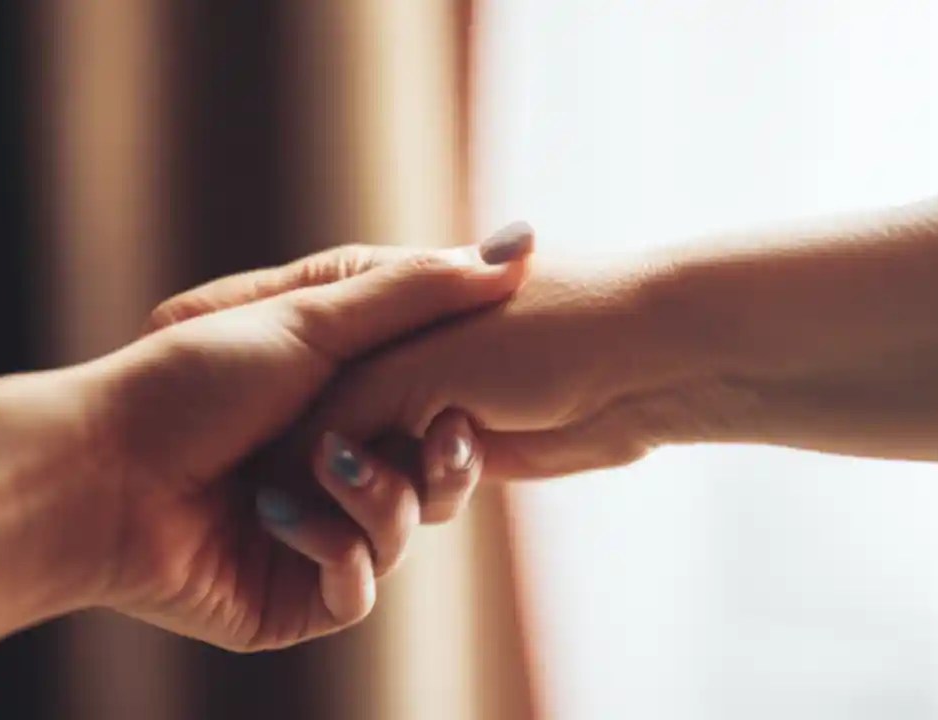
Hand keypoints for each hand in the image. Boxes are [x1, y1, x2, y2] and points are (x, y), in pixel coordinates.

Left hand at [55, 233, 531, 649]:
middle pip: (431, 474)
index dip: (459, 402)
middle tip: (438, 440)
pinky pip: (357, 587)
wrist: (96, 475)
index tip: (470, 392)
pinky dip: (337, 555)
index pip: (431, 401)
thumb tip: (522, 242)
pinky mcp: (292, 592)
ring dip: (377, 502)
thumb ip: (417, 290)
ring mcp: (310, 527)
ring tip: (323, 470)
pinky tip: (284, 522)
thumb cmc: (191, 380)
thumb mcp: (311, 316)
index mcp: (333, 393)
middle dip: (439, 462)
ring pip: (402, 530)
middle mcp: (327, 458)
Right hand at [305, 255, 708, 481]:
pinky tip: (471, 462)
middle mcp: (397, 352)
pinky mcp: (474, 445)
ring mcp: (437, 399)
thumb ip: (344, 411)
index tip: (307, 461)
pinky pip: (430, 487)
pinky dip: (439, 487)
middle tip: (375, 468)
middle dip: (351, 464)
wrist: (646, 358)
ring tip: (457, 443)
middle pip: (339, 433)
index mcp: (376, 308)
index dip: (301, 429)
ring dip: (406, 478)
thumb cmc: (535, 335)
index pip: (306, 381)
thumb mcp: (417, 365)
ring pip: (384, 469)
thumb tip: (291, 468)